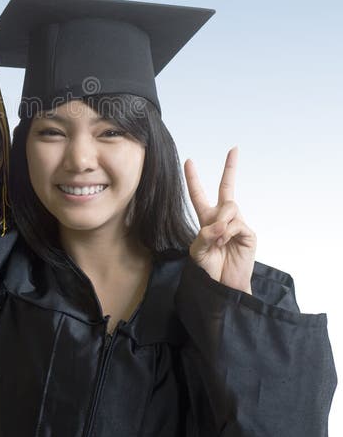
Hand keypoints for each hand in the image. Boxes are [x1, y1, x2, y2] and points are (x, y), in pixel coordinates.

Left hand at [184, 147, 256, 293]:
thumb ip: (205, 234)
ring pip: (230, 206)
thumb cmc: (208, 270)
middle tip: (234, 149)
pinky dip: (228, 231)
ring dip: (221, 221)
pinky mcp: (248, 233)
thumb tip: (221, 224)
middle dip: (230, 168)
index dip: (193, 179)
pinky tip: (225, 241)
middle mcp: (222, 219)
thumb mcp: (197, 250)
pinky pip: (238, 222)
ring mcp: (237, 225)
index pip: (199, 195)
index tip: (189, 161)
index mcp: (206, 220)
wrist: (222, 287)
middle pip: (227, 188)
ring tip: (218, 239)